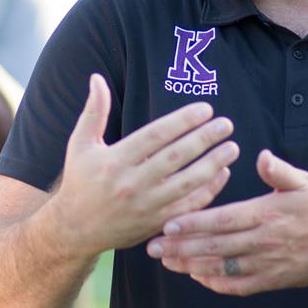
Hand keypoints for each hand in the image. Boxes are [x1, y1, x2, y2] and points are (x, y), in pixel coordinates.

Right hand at [48, 75, 238, 257]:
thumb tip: (97, 78)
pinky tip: (222, 173)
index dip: (183, 121)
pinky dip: (208, 191)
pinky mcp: (156, 224)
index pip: (155, 136)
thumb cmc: (80, 181)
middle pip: (176, 158)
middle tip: (226, 125)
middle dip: (204, 140)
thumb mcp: (80, 145)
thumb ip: (94, 112)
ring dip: (213, 165)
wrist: (76, 230)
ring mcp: (146, 206)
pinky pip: (188, 207)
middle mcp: (132, 184)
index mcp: (115, 161)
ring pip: (187, 184)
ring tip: (232, 147)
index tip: (206, 109)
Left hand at [148, 149, 307, 295]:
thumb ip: (279, 171)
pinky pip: (239, 285)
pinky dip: (216, 282)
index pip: (223, 220)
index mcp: (266, 214)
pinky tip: (197, 277)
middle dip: (181, 247)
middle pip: (215, 246)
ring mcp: (266, 264)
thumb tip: (261, 156)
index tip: (168, 224)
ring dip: (192, 266)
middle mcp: (263, 241)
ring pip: (222, 267)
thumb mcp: (303, 183)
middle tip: (153, 247)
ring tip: (167, 262)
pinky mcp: (271, 280)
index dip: (194, 224)